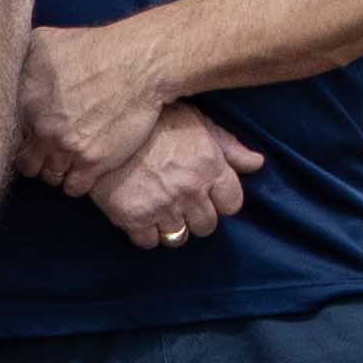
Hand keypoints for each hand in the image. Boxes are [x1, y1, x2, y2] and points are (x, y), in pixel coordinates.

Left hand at [18, 18, 169, 189]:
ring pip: (49, 177)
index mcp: (23, 100)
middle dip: (36, 159)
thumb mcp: (44, 41)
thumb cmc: (94, 48)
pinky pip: (73, 188)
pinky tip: (84, 169)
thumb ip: (18, 60)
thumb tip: (2, 66)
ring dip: (57, 171)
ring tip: (69, 159)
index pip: (5, 136)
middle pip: (25, 163)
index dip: (20, 138)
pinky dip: (77, 182)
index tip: (31, 136)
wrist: (139, 63)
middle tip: (49, 151)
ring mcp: (65, 147)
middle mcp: (40, 126)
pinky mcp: (91, 162)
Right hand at [86, 107, 251, 247]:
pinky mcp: (133, 217)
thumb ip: (229, 146)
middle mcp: (190, 190)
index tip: (207, 194)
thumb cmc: (154, 120)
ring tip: (161, 210)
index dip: (220, 201)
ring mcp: (162, 206)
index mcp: (209, 165)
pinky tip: (140, 214)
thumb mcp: (197, 122)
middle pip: (208, 226)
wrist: (105, 124)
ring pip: (179, 238)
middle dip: (197, 216)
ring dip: (172, 228)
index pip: (232, 204)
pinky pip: (149, 242)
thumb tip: (257, 164)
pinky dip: (145, 233)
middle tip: (181, 202)